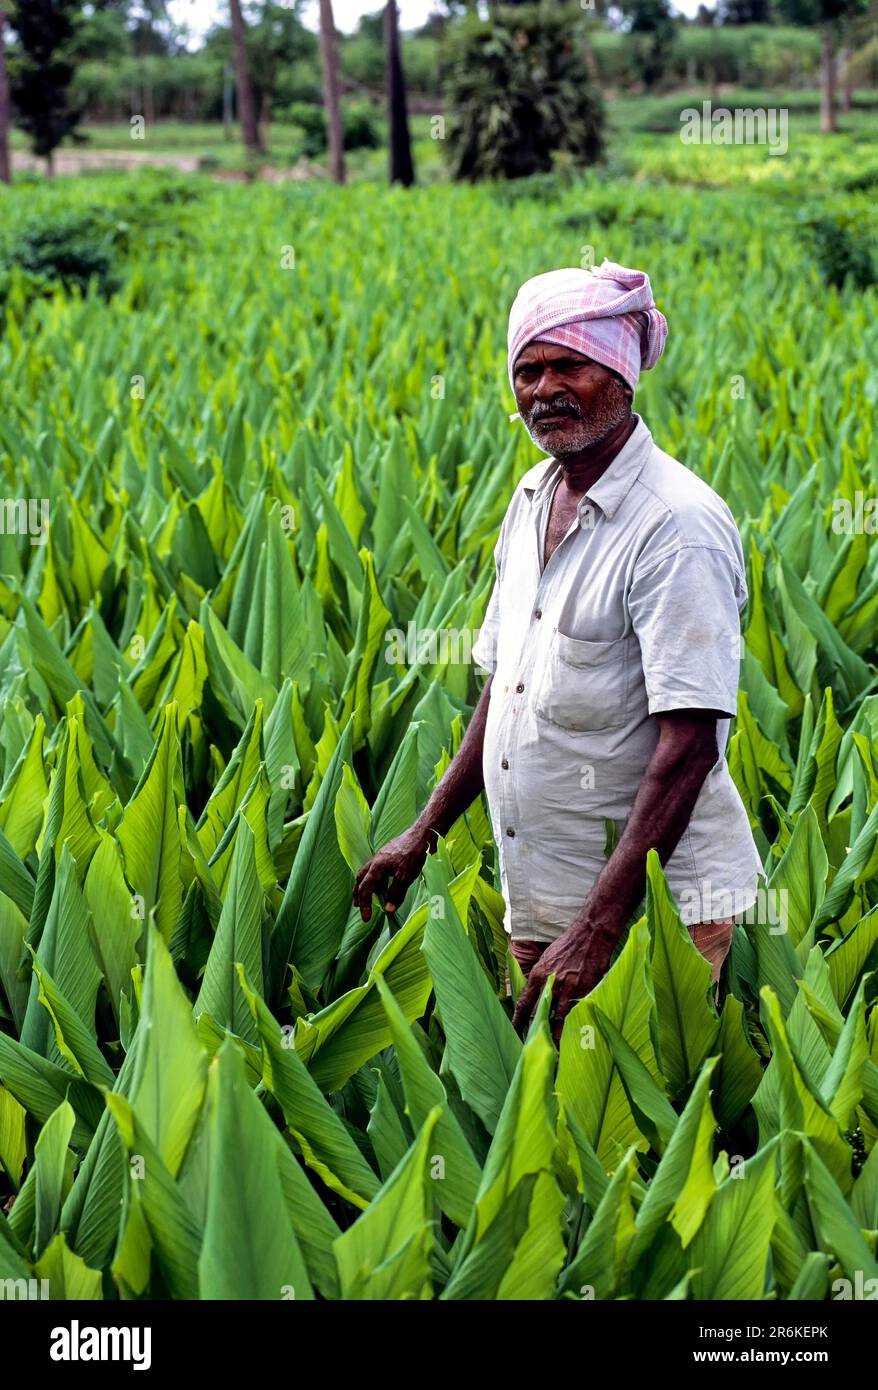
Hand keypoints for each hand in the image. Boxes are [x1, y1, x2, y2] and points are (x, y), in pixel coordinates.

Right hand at [352, 825, 431, 921]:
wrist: (422, 834)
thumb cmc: (414, 854)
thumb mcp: (406, 877)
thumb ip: (396, 893)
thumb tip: (388, 909)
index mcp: (376, 867)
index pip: (365, 889)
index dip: (364, 905)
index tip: (366, 918)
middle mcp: (376, 860)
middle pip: (360, 878)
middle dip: (358, 893)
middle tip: (357, 905)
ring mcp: (382, 856)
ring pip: (368, 872)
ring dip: (367, 885)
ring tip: (370, 897)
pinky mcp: (390, 854)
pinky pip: (377, 868)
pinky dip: (377, 879)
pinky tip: (385, 883)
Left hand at [512, 919, 616, 1043]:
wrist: (590, 935)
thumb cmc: (568, 945)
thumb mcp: (546, 959)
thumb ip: (539, 978)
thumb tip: (534, 995)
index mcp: (538, 975)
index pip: (523, 1004)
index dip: (518, 1021)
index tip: (515, 1033)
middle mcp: (550, 984)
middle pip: (539, 1015)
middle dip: (534, 1033)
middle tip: (531, 1049)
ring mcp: (568, 990)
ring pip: (558, 1020)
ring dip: (555, 1037)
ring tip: (552, 1054)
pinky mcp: (585, 992)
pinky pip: (577, 1015)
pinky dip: (574, 1028)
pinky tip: (573, 1040)